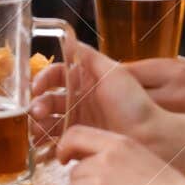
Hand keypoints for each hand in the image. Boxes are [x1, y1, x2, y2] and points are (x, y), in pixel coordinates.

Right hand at [30, 40, 166, 150]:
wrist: (150, 136)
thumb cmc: (134, 104)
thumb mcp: (113, 72)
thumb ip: (89, 56)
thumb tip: (67, 38)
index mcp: (85, 81)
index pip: (56, 75)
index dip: (43, 79)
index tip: (36, 87)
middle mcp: (79, 100)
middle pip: (49, 99)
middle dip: (38, 104)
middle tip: (35, 112)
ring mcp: (79, 121)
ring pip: (49, 120)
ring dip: (38, 124)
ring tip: (35, 132)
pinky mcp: (80, 140)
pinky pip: (57, 140)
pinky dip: (46, 142)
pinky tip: (39, 146)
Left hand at [44, 125, 184, 184]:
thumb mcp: (141, 156)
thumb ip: (116, 154)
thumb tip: (95, 161)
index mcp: (117, 142)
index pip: (75, 134)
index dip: (64, 146)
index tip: (64, 158)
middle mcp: (104, 158)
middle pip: (74, 170)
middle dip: (79, 184)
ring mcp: (99, 181)